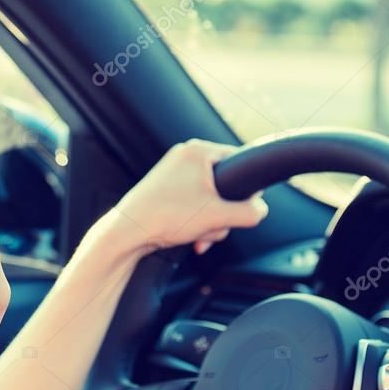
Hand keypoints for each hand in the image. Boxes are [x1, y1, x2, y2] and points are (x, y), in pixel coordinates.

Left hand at [104, 139, 268, 255]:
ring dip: (210, 223)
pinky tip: (192, 238)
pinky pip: (194, 204)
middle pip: (225, 185)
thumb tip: (261, 210)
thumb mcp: (219, 216)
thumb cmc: (167, 216)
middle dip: (223, 215)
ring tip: (197, 235)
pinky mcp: (166, 189)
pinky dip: (196, 222)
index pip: (240, 162)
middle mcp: (184, 156)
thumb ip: (249, 212)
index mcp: (198, 150)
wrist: (127, 232)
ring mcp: (173, 172)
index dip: (248, 189)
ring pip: (210, 199)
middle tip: (213, 228)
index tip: (243, 209)